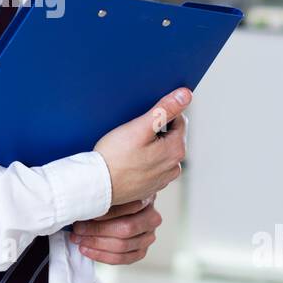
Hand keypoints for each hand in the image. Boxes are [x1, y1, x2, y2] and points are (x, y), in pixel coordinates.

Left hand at [69, 197, 162, 264]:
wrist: (125, 209)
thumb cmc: (117, 199)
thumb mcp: (114, 190)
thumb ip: (104, 195)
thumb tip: (83, 203)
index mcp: (147, 198)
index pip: (129, 207)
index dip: (105, 212)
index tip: (86, 213)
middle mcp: (152, 218)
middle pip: (125, 229)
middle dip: (97, 230)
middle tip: (78, 228)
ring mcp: (148, 237)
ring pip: (123, 246)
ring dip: (96, 244)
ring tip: (79, 240)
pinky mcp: (141, 251)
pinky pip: (122, 259)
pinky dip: (102, 256)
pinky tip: (88, 250)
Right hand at [93, 88, 189, 206]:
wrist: (96, 186)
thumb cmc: (115, 156)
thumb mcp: (139, 127)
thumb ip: (164, 109)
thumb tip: (186, 95)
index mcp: (176, 150)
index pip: (179, 120)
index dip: (161, 114)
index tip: (143, 118)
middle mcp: (173, 167)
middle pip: (170, 137)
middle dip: (156, 131)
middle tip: (132, 132)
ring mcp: (162, 180)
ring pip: (160, 153)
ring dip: (150, 147)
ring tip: (128, 148)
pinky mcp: (149, 188)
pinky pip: (151, 167)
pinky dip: (142, 161)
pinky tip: (127, 161)